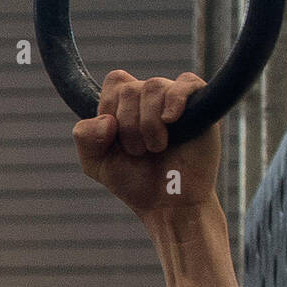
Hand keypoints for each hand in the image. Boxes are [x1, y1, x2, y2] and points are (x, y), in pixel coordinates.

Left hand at [72, 71, 220, 221]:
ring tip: (157, 148)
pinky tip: (170, 120)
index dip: (110, 107)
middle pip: (129, 89)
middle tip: (140, 152)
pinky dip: (175, 99)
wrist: (167, 205)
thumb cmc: (134, 182)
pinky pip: (187, 83)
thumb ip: (85, 138)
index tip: (114, 137)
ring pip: (153, 87)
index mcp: (126, 104)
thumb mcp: (97, 164)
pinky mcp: (201, 106)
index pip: (115, 81)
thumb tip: (107, 120)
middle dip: (128, 127)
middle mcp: (150, 97)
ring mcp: (176, 99)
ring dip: (148, 125)